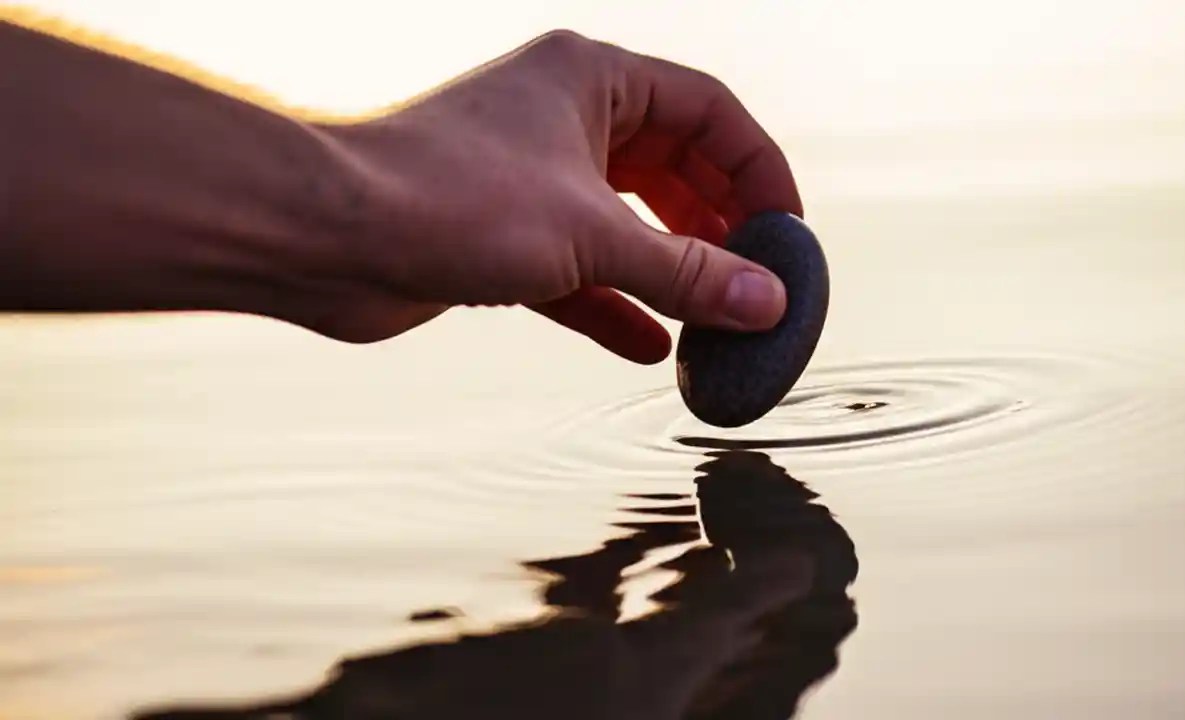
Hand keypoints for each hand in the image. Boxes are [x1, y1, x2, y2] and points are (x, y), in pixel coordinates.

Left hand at [313, 30, 802, 361]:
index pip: (709, 112)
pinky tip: (649, 348)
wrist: (326, 238)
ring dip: (671, 272)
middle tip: (758, 281)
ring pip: (627, 223)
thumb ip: (688, 272)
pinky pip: (579, 270)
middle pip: (673, 168)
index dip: (758, 169)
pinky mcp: (501, 236)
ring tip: (718, 319)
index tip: (788, 231)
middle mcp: (565, 119)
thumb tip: (768, 303)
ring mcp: (532, 178)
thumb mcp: (592, 235)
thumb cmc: (450, 200)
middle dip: (718, 228)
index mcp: (592, 79)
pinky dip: (615, 304)